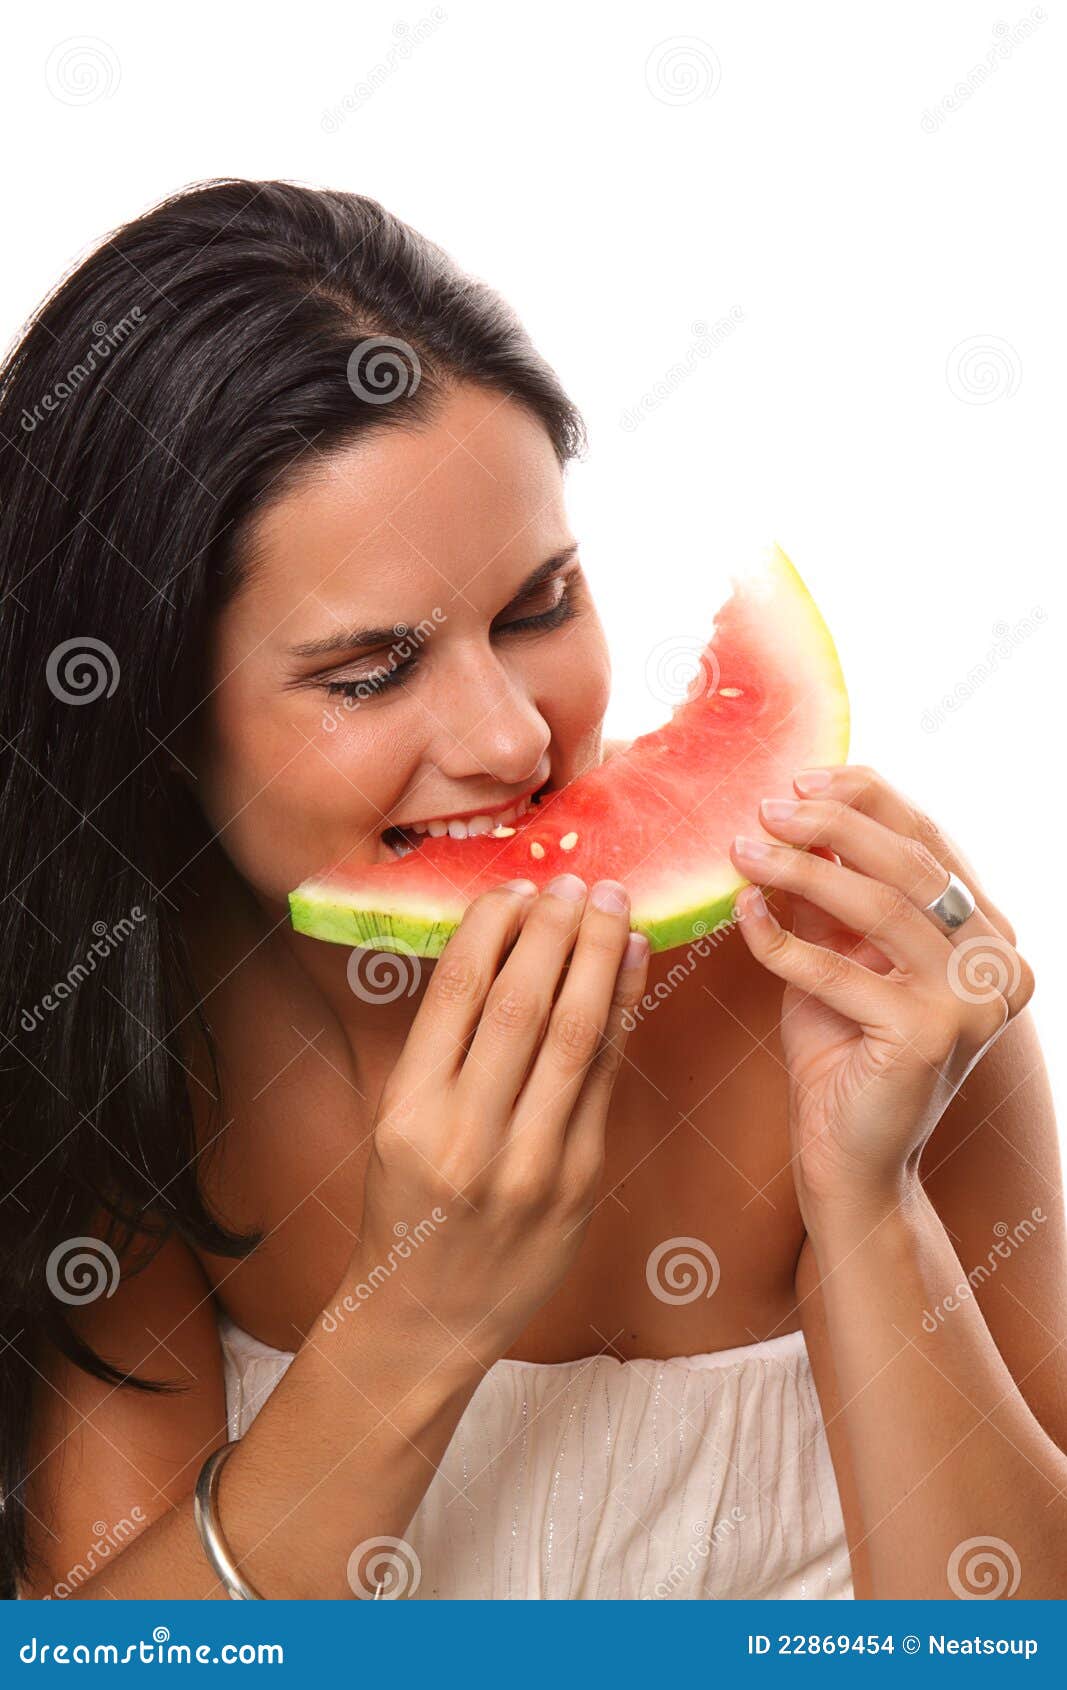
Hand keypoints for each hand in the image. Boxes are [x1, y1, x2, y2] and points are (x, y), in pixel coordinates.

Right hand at [353, 876, 648, 1374]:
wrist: (427, 1317)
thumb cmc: (405, 1208)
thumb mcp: (394, 1124)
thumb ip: (440, 1047)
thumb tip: (498, 944)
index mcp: (410, 1114)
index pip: (459, 993)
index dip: (494, 928)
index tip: (516, 888)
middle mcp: (470, 1137)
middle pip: (524, 1004)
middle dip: (556, 929)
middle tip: (576, 879)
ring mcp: (531, 1165)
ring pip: (577, 1035)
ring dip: (600, 957)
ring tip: (611, 903)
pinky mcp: (579, 1183)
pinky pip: (607, 1080)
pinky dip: (624, 1013)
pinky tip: (632, 966)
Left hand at [729, 764, 1033, 1224]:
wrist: (848, 1159)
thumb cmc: (840, 1052)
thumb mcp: (839, 954)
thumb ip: (833, 895)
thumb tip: (792, 810)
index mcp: (989, 937)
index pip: (931, 846)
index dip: (868, 801)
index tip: (801, 776)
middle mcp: (999, 966)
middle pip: (911, 867)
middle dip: (832, 824)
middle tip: (765, 806)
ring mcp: (973, 1003)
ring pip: (879, 908)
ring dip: (800, 870)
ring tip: (742, 849)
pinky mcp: (930, 1036)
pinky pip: (841, 970)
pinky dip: (783, 939)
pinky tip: (742, 912)